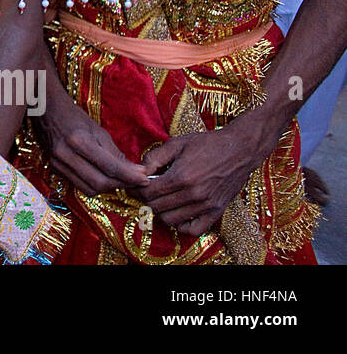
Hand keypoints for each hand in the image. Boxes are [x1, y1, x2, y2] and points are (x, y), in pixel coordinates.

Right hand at [37, 91, 148, 194]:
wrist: (45, 110)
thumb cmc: (74, 117)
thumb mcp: (98, 130)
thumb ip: (115, 154)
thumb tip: (136, 172)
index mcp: (79, 141)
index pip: (109, 167)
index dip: (130, 176)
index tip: (145, 179)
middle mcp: (66, 155)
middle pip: (99, 182)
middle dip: (121, 184)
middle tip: (135, 180)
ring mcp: (58, 164)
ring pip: (89, 189)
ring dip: (109, 188)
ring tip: (120, 180)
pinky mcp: (54, 169)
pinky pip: (79, 185)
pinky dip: (95, 186)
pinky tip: (104, 178)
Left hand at [136, 123, 266, 236]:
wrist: (240, 150)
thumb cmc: (207, 144)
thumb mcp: (177, 143)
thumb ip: (154, 157)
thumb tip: (139, 172)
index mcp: (182, 176)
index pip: (149, 192)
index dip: (136, 190)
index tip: (132, 185)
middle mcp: (194, 195)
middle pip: (157, 207)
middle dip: (145, 200)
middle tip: (144, 192)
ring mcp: (206, 206)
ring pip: (171, 220)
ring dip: (161, 212)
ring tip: (160, 200)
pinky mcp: (217, 212)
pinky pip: (194, 230)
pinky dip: (182, 226)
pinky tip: (178, 213)